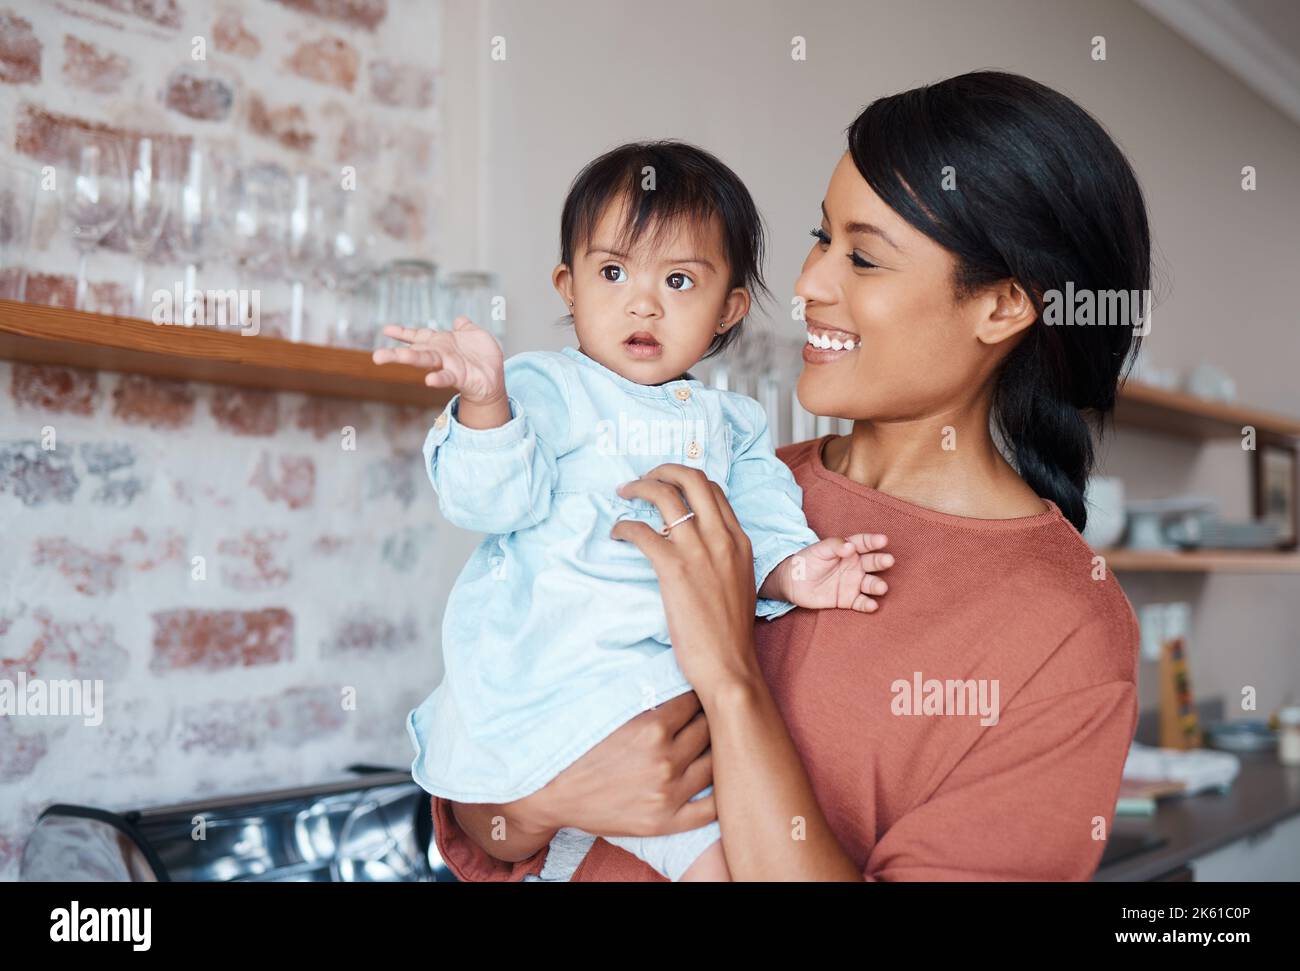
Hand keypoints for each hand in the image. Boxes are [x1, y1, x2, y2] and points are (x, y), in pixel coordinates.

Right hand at [371, 315, 503, 402]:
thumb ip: (466, 328)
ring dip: (412, 359)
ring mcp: (448, 365)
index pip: (420, 336)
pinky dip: (437, 378)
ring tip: (399, 358)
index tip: (386, 330)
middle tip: (377, 356)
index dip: (404, 333)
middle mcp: (441, 354)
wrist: (494, 379)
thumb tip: (459, 319)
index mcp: (442, 343)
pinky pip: (447, 377)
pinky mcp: (459, 376)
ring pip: (426, 360)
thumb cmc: (483, 359)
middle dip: (396, 353)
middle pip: (416, 351)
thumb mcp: (476, 336)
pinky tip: (429, 380)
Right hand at [511, 692, 715, 837]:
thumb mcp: (610, 710)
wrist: (551, 793)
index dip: (698, 694)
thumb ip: (645, 694)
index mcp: (652, 727)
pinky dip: (719, 795)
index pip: (695, 700)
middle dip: (710, 720)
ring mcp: (668, 794)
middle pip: (710, 730)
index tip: (698, 694)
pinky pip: (711, 810)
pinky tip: (716, 783)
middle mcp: (665, 760)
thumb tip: (678, 668)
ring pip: (716, 765)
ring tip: (711, 746)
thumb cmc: (579, 746)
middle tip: (708, 718)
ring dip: (716, 753)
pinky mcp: (666, 822)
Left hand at [609, 464, 761, 699]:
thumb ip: (724, 556)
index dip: (686, 479)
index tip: (666, 484)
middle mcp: (722, 538)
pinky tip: (617, 533)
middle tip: (643, 478)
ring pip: (665, 495)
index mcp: (740, 540)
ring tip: (624, 493)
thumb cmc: (730, 633)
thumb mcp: (738, 583)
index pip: (713, 490)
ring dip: (639, 487)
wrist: (730, 665)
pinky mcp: (674, 569)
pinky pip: (642, 531)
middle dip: (662, 470)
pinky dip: (625, 526)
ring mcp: (699, 551)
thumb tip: (697, 546)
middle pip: (692, 479)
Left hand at [779, 533, 892, 612]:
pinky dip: (868, 604)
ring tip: (881, 587)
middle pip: (872, 563)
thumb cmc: (807, 561)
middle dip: (881, 562)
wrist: (793, 583)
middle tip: (889, 561)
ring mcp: (853, 583)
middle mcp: (855, 565)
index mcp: (849, 550)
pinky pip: (861, 602)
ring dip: (877, 585)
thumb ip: (835, 546)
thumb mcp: (819, 550)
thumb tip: (851, 547)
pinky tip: (872, 605)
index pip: (864, 543)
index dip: (873, 541)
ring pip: (870, 584)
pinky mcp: (849, 599)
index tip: (883, 540)